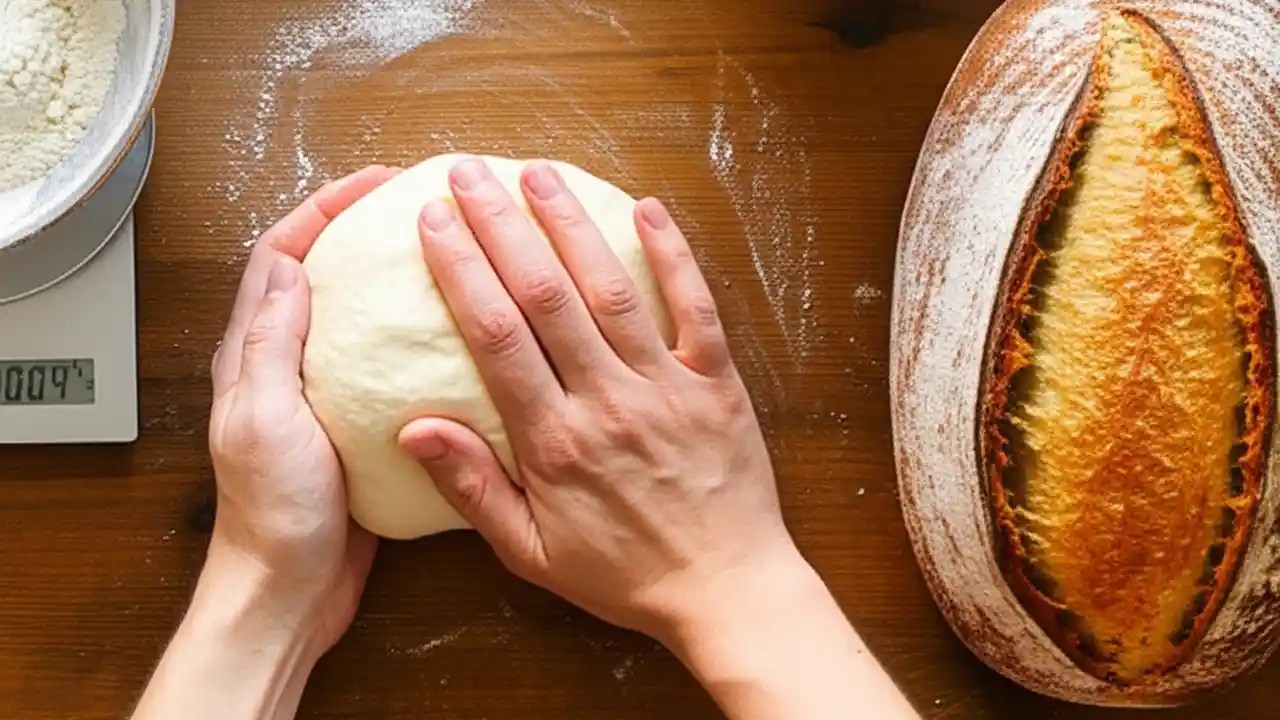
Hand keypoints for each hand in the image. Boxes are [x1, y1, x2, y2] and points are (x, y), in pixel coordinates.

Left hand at [207, 166, 393, 657]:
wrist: (291, 589)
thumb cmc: (274, 510)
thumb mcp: (264, 416)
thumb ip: (272, 341)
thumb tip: (290, 265)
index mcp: (254, 355)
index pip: (281, 257)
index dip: (323, 210)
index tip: (377, 185)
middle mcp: (284, 366)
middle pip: (318, 274)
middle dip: (358, 230)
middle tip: (416, 207)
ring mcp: (321, 396)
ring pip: (354, 316)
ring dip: (387, 279)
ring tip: (441, 255)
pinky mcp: (355, 427)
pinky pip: (383, 365)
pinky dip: (410, 338)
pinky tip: (451, 337)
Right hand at [399, 159, 918, 719]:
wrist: (726, 590)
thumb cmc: (624, 575)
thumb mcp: (531, 553)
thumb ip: (472, 487)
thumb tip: (412, 428)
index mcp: (554, 440)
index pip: (496, 335)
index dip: (462, 269)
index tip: (434, 221)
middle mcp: (607, 400)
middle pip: (545, 295)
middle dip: (502, 226)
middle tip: (470, 174)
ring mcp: (665, 386)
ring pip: (612, 289)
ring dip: (573, 225)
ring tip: (538, 174)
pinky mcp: (716, 383)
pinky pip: (695, 307)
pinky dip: (674, 256)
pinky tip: (648, 209)